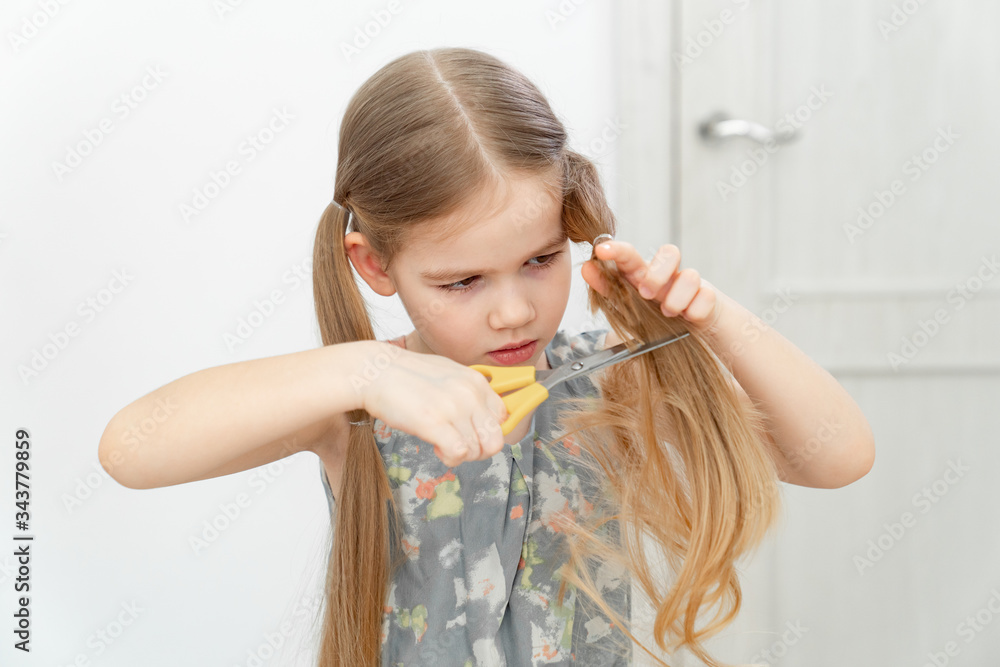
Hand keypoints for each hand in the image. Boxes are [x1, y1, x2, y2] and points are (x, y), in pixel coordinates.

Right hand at [358, 344, 508, 466]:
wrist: (375, 370)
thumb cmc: (406, 375)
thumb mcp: (448, 374)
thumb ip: (467, 393)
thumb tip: (479, 416)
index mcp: (476, 382)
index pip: (503, 417)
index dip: (487, 432)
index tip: (470, 433)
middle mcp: (470, 394)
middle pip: (495, 440)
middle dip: (478, 450)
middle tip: (458, 446)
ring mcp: (454, 408)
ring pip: (477, 451)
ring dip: (459, 455)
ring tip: (441, 444)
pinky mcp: (435, 422)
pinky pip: (459, 453)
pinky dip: (450, 458)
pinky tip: (436, 448)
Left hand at [581, 241, 723, 331]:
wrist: (694, 330)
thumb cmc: (657, 316)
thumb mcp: (629, 306)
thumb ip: (609, 289)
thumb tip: (586, 268)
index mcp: (645, 276)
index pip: (631, 256)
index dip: (617, 250)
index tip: (601, 250)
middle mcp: (669, 275)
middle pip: (669, 252)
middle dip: (656, 273)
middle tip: (646, 294)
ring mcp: (691, 285)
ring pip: (690, 275)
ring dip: (676, 298)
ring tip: (669, 313)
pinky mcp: (710, 297)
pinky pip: (707, 296)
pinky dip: (695, 310)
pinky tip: (689, 318)